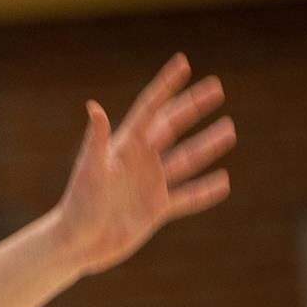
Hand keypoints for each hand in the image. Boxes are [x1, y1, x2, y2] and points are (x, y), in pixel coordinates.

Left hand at [53, 54, 235, 275]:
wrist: (77, 244)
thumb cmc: (78, 204)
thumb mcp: (90, 169)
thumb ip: (96, 139)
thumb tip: (94, 106)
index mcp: (124, 146)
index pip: (149, 109)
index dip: (166, 86)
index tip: (183, 62)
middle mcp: (139, 161)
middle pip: (172, 127)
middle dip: (193, 107)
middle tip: (216, 87)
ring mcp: (149, 185)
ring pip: (185, 160)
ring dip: (207, 145)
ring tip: (229, 130)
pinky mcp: (156, 210)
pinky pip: (187, 197)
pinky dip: (205, 191)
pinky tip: (224, 181)